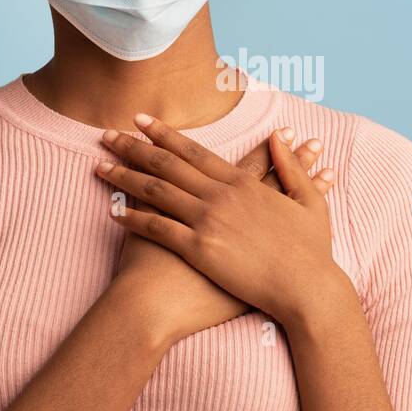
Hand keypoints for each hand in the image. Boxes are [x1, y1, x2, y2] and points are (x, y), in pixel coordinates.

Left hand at [95, 114, 350, 325]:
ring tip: (100, 166)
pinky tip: (113, 211)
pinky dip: (134, 218)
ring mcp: (208, 221)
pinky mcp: (200, 250)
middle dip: (134, 147)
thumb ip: (291, 166)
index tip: (141, 121)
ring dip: (125, 176)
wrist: (307, 288)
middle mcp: (220, 196)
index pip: (194, 151)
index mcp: (242, 183)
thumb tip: (280, 137)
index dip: (164, 134)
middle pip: (167, 165)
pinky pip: (159, 229)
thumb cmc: (311, 249)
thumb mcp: (309, 200)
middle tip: (107, 135)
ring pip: (156, 191)